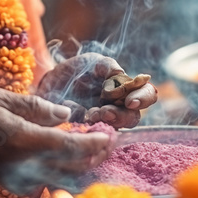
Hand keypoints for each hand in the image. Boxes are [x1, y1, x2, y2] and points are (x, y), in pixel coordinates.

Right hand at [0, 88, 110, 193]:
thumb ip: (35, 106)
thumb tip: (66, 114)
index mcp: (22, 139)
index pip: (69, 147)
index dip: (94, 143)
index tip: (108, 135)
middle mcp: (24, 165)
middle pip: (73, 167)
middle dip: (95, 154)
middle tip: (108, 139)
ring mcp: (20, 180)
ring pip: (65, 178)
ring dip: (83, 165)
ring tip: (93, 146)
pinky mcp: (16, 187)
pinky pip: (50, 182)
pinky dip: (66, 171)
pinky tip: (68, 155)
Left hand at [37, 53, 157, 128]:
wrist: (51, 83)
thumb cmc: (77, 70)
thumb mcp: (92, 62)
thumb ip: (107, 66)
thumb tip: (121, 75)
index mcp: (126, 88)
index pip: (146, 94)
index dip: (143, 98)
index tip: (129, 101)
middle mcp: (120, 107)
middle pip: (134, 117)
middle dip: (121, 116)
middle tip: (105, 112)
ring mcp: (105, 121)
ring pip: (116, 128)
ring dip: (105, 123)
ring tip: (91, 114)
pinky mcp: (90, 132)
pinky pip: (96, 134)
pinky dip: (87, 125)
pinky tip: (76, 114)